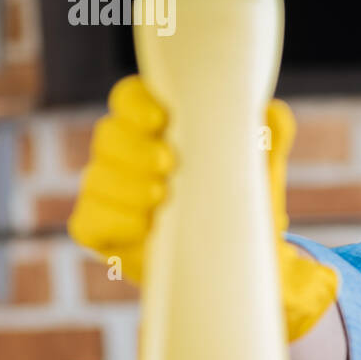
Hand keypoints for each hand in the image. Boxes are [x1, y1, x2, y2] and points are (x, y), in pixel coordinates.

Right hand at [67, 75, 338, 342]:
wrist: (240, 260)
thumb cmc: (243, 201)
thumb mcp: (261, 170)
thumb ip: (269, 138)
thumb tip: (272, 113)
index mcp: (155, 126)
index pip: (129, 98)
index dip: (137, 104)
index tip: (162, 119)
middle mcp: (124, 154)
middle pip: (108, 135)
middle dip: (134, 149)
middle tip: (169, 165)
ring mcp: (107, 192)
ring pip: (96, 177)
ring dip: (126, 187)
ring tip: (162, 197)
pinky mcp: (99, 231)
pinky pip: (87, 221)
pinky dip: (113, 223)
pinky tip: (145, 228)